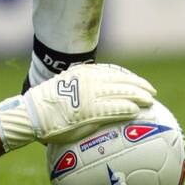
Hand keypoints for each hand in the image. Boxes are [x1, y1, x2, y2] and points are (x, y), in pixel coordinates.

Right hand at [0, 63, 156, 151]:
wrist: (33, 113)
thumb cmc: (46, 106)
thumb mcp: (63, 89)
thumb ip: (78, 91)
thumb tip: (90, 103)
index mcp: (83, 73)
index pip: (111, 71)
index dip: (126, 76)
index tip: (137, 80)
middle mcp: (88, 80)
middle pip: (120, 79)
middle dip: (138, 84)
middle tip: (151, 91)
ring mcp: (90, 94)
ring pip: (121, 92)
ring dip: (138, 95)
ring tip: (150, 101)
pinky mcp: (89, 109)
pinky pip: (112, 108)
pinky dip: (126, 108)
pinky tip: (136, 111)